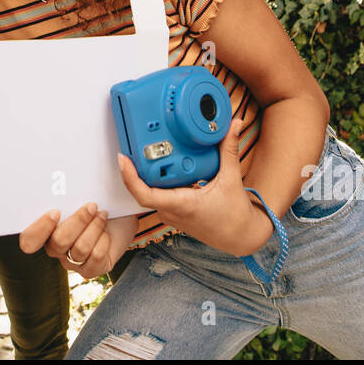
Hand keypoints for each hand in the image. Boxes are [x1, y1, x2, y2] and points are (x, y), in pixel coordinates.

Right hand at [19, 203, 130, 279]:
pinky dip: (104, 240)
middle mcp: (55, 248)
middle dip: (78, 221)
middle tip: (92, 205)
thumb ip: (67, 192)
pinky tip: (107, 231)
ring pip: (80, 249)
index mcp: (44, 230)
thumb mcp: (80, 193)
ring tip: (103, 214)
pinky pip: (96, 257)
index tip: (56, 212)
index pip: (29, 240)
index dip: (39, 229)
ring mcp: (72, 262)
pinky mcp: (91, 269)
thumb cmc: (95, 201)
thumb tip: (64, 177)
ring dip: (95, 227)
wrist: (119, 216)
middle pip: (58, 242)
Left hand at [117, 119, 273, 256]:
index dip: (129, 177)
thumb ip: (229, 150)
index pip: (145, 194)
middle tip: (130, 144)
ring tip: (141, 150)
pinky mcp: (174, 213)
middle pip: (142, 189)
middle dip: (134, 167)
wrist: (240, 238)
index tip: (123, 159)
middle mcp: (172, 211)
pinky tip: (160, 166)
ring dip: (145, 173)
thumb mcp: (232, 179)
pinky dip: (157, 180)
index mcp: (181, 204)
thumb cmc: (235, 217)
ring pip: (149, 192)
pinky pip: (158, 195)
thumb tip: (234, 126)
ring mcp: (171, 214)